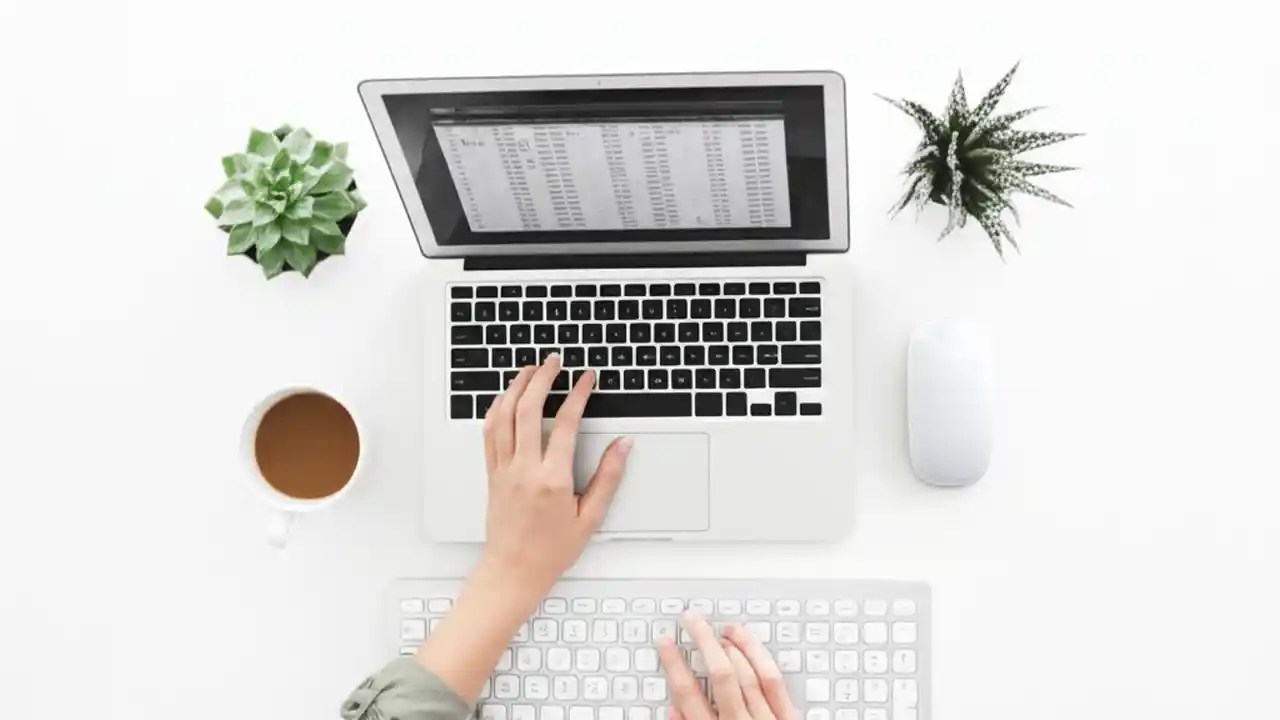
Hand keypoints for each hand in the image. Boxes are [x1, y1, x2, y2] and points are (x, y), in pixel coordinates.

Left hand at [480, 354, 632, 599]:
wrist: (513, 571)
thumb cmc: (551, 551)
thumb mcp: (590, 517)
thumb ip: (608, 478)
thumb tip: (622, 446)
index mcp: (552, 479)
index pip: (565, 423)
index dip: (577, 394)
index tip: (587, 379)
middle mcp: (524, 470)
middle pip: (528, 409)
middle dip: (542, 378)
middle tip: (555, 361)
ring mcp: (504, 470)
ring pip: (503, 416)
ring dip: (516, 387)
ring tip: (530, 369)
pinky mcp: (492, 474)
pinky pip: (490, 433)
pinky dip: (497, 409)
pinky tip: (505, 398)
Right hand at [659, 613, 797, 719]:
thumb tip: (672, 711)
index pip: (687, 695)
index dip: (673, 664)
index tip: (665, 643)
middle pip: (718, 674)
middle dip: (702, 640)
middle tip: (690, 618)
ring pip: (746, 672)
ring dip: (729, 644)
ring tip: (716, 626)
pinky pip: (773, 680)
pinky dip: (758, 656)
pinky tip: (746, 641)